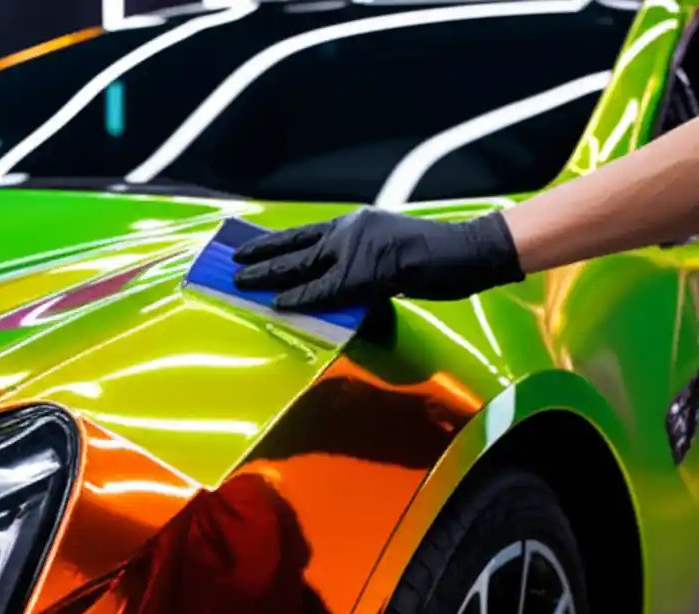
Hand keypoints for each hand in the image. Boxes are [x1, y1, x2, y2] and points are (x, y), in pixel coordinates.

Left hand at [231, 207, 524, 309]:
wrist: (465, 251)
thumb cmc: (434, 255)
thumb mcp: (388, 248)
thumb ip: (360, 260)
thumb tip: (336, 280)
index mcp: (355, 224)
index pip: (306, 233)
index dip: (275, 243)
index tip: (250, 247)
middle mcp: (349, 231)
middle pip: (295, 246)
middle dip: (262, 257)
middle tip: (233, 263)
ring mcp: (355, 250)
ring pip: (302, 264)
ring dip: (270, 275)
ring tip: (242, 281)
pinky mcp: (363, 274)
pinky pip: (323, 289)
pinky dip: (301, 298)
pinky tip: (279, 304)